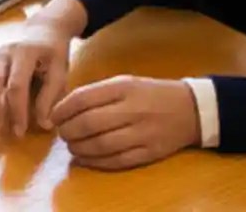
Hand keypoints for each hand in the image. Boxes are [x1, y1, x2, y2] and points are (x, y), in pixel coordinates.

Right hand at [0, 17, 72, 135]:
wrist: (43, 29)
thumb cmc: (52, 53)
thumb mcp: (59, 71)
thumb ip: (51, 97)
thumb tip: (43, 125)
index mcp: (24, 52)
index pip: (16, 85)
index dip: (17, 110)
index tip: (20, 131)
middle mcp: (4, 52)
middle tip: (1, 131)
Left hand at [52, 76, 199, 169]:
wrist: (191, 109)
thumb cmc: (150, 94)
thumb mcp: (125, 83)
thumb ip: (97, 93)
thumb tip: (64, 108)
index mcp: (124, 87)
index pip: (83, 98)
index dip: (62, 110)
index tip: (54, 117)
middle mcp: (133, 109)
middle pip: (89, 123)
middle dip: (68, 131)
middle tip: (62, 133)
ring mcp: (143, 133)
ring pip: (101, 145)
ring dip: (79, 148)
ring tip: (71, 146)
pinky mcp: (150, 152)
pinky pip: (117, 161)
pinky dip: (96, 162)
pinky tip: (85, 158)